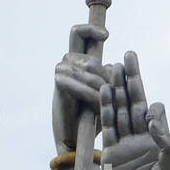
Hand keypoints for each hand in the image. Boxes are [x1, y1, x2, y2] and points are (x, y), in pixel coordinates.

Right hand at [53, 23, 110, 148]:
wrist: (76, 140)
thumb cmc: (92, 117)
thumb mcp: (105, 94)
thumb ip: (108, 77)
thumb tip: (111, 65)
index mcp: (78, 61)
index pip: (79, 34)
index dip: (90, 29)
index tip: (107, 36)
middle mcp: (68, 64)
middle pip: (90, 57)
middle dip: (104, 76)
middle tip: (108, 94)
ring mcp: (61, 74)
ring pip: (87, 68)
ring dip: (99, 87)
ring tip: (101, 105)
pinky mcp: (58, 86)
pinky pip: (78, 82)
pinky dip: (90, 95)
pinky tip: (95, 107)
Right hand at [99, 51, 169, 169]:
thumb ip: (166, 143)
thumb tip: (155, 116)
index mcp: (159, 143)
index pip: (155, 115)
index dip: (152, 106)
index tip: (150, 110)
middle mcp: (142, 141)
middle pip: (136, 104)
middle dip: (133, 81)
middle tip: (129, 55)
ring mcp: (125, 146)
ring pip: (121, 112)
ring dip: (117, 90)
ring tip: (113, 67)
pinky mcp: (110, 155)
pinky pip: (107, 128)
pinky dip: (106, 109)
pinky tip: (104, 91)